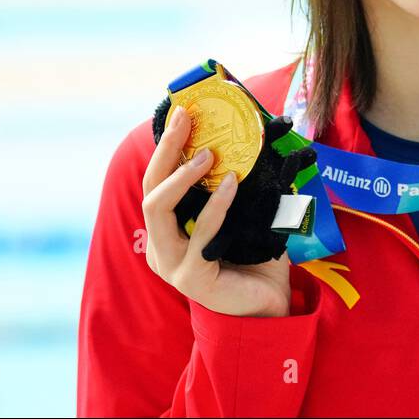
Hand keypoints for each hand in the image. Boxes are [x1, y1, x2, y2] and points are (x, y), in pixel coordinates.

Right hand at [141, 104, 291, 316]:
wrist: (269, 305)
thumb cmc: (255, 259)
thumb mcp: (245, 216)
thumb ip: (243, 186)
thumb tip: (263, 138)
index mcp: (168, 230)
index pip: (157, 182)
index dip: (166, 147)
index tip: (182, 112)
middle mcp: (161, 246)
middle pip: (149, 190)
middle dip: (165, 151)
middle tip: (186, 119)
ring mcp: (171, 264)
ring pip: (157, 210)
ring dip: (181, 177)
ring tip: (207, 153)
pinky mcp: (190, 279)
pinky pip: (199, 235)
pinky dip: (215, 206)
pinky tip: (232, 185)